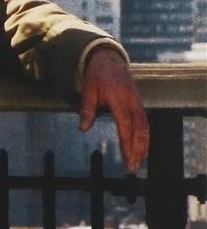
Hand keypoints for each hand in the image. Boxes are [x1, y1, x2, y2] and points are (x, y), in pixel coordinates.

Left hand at [79, 46, 148, 172]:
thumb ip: (87, 110)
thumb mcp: (88, 90)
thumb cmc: (97, 76)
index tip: (127, 157)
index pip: (126, 124)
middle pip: (139, 130)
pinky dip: (145, 138)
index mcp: (119, 99)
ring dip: (143, 147)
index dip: (128, 142)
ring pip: (145, 128)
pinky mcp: (139, 104)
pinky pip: (145, 124)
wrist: (109, 60)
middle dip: (138, 150)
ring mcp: (138, 103)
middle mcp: (132, 103)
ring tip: (138, 163)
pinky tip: (142, 150)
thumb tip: (83, 129)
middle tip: (132, 168)